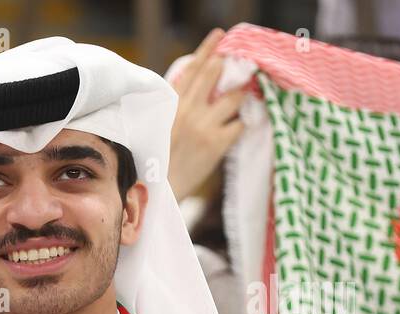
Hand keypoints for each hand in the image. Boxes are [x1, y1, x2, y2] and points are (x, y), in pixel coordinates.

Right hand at [168, 28, 246, 201]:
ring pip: (234, 98)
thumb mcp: (159, 126)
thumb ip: (175, 104)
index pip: (191, 69)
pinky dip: (241, 126)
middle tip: (240, 64)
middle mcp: (186, 111)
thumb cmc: (159, 159)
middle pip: (214, 74)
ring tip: (238, 103)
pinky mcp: (216, 143)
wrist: (160, 191)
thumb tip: (195, 80)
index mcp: (170, 105)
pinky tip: (234, 130)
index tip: (220, 36)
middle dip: (229, 66)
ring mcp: (203, 126)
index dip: (207, 49)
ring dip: (240, 98)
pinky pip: (240, 125)